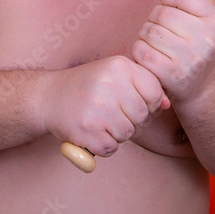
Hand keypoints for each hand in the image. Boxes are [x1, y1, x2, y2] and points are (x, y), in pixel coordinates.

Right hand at [42, 56, 168, 157]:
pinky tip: (90, 132)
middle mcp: (109, 82)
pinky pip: (111, 148)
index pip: (154, 91)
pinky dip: (102, 146)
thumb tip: (167, 105)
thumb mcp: (115, 76)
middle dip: (130, 121)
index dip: (148, 103)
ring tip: (98, 121)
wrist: (47, 96)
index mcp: (119, 65)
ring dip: (116, 134)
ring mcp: (97, 106)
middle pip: (142, 115)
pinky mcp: (87, 129)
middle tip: (110, 114)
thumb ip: (142, 86)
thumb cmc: (86, 87)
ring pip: (127, 133)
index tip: (130, 102)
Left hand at [132, 0, 214, 103]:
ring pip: (149, 30)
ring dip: (146, 34)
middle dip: (155, 17)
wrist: (200, 86)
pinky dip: (139, 50)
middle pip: (162, 12)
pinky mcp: (170, 74)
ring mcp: (188, 58)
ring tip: (157, 43)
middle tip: (162, 29)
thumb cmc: (194, 45)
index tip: (170, 5)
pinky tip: (150, 55)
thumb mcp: (198, 18)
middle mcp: (205, 40)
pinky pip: (141, 50)